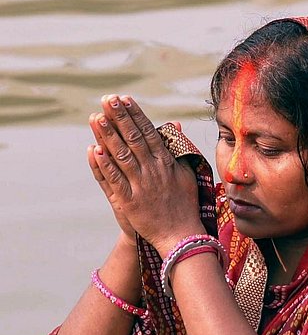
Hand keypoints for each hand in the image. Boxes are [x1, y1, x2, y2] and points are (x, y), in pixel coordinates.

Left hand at [88, 95, 201, 253]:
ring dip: (107, 135)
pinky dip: (104, 164)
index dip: (135, 114)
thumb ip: (178, 148)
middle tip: (107, 99)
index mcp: (166, 161)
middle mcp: (152, 170)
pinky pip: (114, 180)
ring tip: (96, 117)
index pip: (148, 132)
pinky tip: (94, 149)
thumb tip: (175, 125)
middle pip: (132, 138)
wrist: (181, 235)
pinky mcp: (129, 202)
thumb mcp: (186, 172)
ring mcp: (140, 185)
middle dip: (119, 117)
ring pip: (121, 155)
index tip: (125, 99)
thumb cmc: (185, 204)